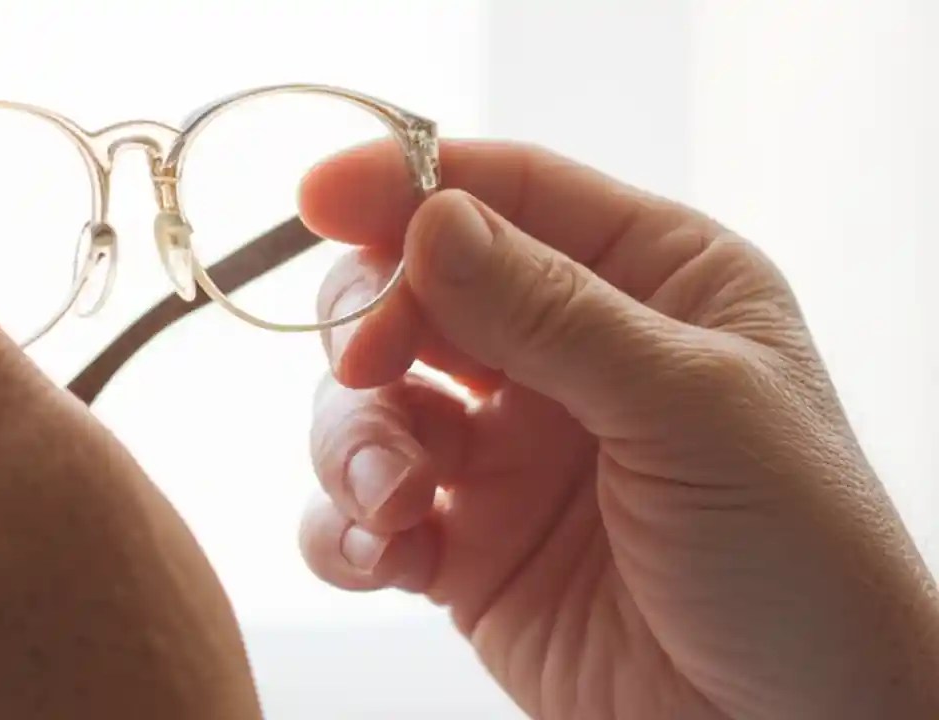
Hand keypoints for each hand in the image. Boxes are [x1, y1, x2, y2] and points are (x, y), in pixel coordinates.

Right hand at [298, 141, 938, 718]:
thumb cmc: (798, 561)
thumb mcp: (694, 412)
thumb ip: (554, 314)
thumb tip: (431, 220)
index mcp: (647, 284)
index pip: (509, 196)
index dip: (407, 181)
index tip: (321, 194)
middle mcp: (563, 358)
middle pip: (414, 288)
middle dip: (371, 321)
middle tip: (368, 364)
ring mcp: (504, 457)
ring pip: (368, 403)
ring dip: (354, 441)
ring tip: (393, 502)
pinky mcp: (461, 550)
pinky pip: (359, 516)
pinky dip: (344, 530)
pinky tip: (383, 559)